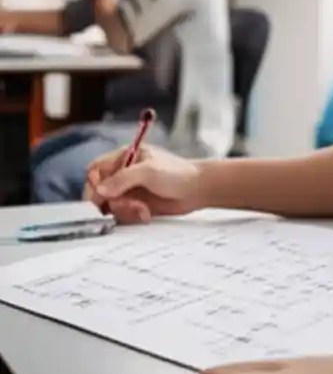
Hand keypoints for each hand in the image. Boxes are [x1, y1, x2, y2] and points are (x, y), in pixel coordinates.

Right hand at [84, 145, 202, 222]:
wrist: (198, 190)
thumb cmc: (177, 174)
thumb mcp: (149, 171)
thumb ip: (122, 179)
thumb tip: (99, 190)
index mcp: (124, 157)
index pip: (95, 169)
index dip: (94, 182)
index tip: (101, 195)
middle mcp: (123, 173)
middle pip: (98, 190)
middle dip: (110, 200)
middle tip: (126, 204)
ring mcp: (128, 190)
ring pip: (109, 205)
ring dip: (123, 210)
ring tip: (142, 209)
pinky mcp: (135, 204)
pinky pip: (121, 214)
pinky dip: (131, 216)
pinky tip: (146, 214)